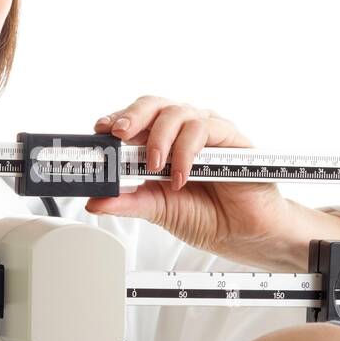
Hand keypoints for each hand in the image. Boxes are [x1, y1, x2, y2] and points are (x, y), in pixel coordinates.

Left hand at [86, 96, 298, 266]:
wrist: (245, 234)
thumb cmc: (207, 216)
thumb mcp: (158, 210)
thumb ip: (128, 202)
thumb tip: (94, 200)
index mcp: (162, 142)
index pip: (135, 120)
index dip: (116, 120)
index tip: (99, 131)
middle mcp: (183, 131)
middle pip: (153, 105)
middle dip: (132, 116)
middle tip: (119, 135)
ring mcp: (206, 131)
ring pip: (176, 112)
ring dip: (160, 139)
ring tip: (155, 168)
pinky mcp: (230, 137)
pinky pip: (204, 128)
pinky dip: (186, 151)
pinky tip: (181, 175)